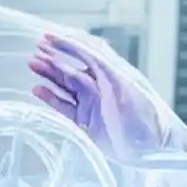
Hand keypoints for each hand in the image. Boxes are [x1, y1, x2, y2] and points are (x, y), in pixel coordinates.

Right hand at [27, 33, 168, 158]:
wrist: (154, 149)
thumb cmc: (146, 116)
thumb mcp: (126, 87)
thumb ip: (104, 68)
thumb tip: (87, 51)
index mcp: (110, 74)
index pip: (84, 53)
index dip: (66, 45)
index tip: (47, 37)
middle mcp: (99, 87)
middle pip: (71, 69)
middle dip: (53, 59)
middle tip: (35, 52)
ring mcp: (91, 104)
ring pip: (64, 86)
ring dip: (48, 76)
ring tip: (32, 65)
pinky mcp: (86, 122)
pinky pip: (63, 107)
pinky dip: (50, 98)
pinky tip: (37, 91)